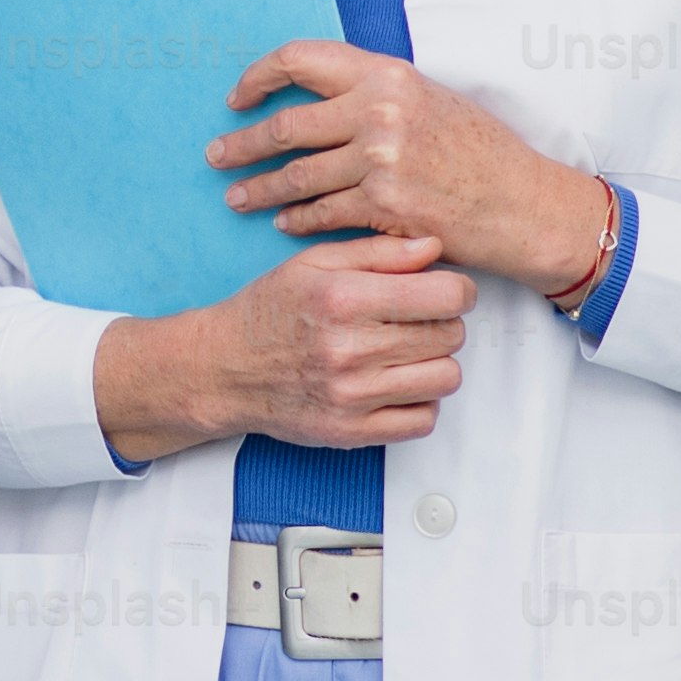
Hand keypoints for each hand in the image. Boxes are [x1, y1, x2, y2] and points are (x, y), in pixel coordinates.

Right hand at [97, 232, 477, 460]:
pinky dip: (419, 402)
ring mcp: (352, 397)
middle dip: (443, 321)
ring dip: (435, 362)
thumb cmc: (268, 312)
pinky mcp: (353, 433)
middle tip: (417, 319)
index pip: (447, 296)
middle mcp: (349, 350)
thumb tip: (435, 247)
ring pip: (446, 378)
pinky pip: (423, 420)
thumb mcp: (314, 263)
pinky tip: (394, 383)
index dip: (458, 289)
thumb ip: (378, 252)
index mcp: (343, 299)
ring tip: (407, 352)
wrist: (222, 370)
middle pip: (450, 335)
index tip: (446, 290)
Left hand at [210, 41, 608, 297]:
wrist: (522, 203)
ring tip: (236, 196)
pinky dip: (295, 220)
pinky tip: (282, 222)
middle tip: (217, 155)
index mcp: (387, 74)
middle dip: (241, 144)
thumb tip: (319, 96)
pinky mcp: (383, 205)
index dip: (259, 77)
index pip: (301, 59)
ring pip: (296, 175)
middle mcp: (380, 111)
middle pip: (285, 125)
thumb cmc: (481, 153)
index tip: (239, 97)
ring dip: (259, 188)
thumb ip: (374, 93)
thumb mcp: (428, 99)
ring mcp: (380, 160)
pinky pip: (320, 213)